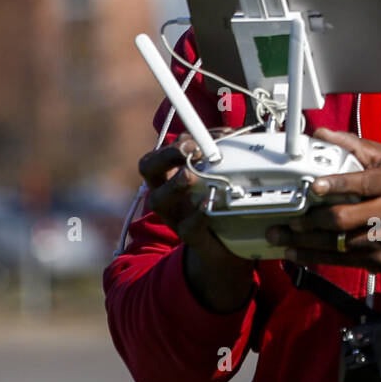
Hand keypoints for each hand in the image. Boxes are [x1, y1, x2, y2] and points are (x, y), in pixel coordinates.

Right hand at [138, 137, 253, 311]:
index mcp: (169, 175)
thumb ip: (220, 153)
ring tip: (190, 175)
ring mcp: (174, 216)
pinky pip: (187, 228)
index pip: (158, 152)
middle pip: (148, 169)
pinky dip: (197, 216)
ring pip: (158, 200)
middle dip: (165, 156)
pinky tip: (208, 205)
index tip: (194, 139)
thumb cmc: (218, 202)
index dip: (173, 143)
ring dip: (175, 184)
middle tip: (188, 151)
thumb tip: (231, 134)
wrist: (225, 247)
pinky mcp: (190, 237)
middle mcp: (165, 194)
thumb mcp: (216, 173)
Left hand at [265, 128, 380, 289]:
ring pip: (339, 243)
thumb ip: (356, 146)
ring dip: (306, 241)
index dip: (339, 184)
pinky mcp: (379, 261)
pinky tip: (295, 253)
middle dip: (312, 220)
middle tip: (287, 218)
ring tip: (280, 236)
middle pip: (346, 218)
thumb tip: (321, 134)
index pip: (364, 182)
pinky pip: (342, 260)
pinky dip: (316, 258)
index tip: (315, 186)